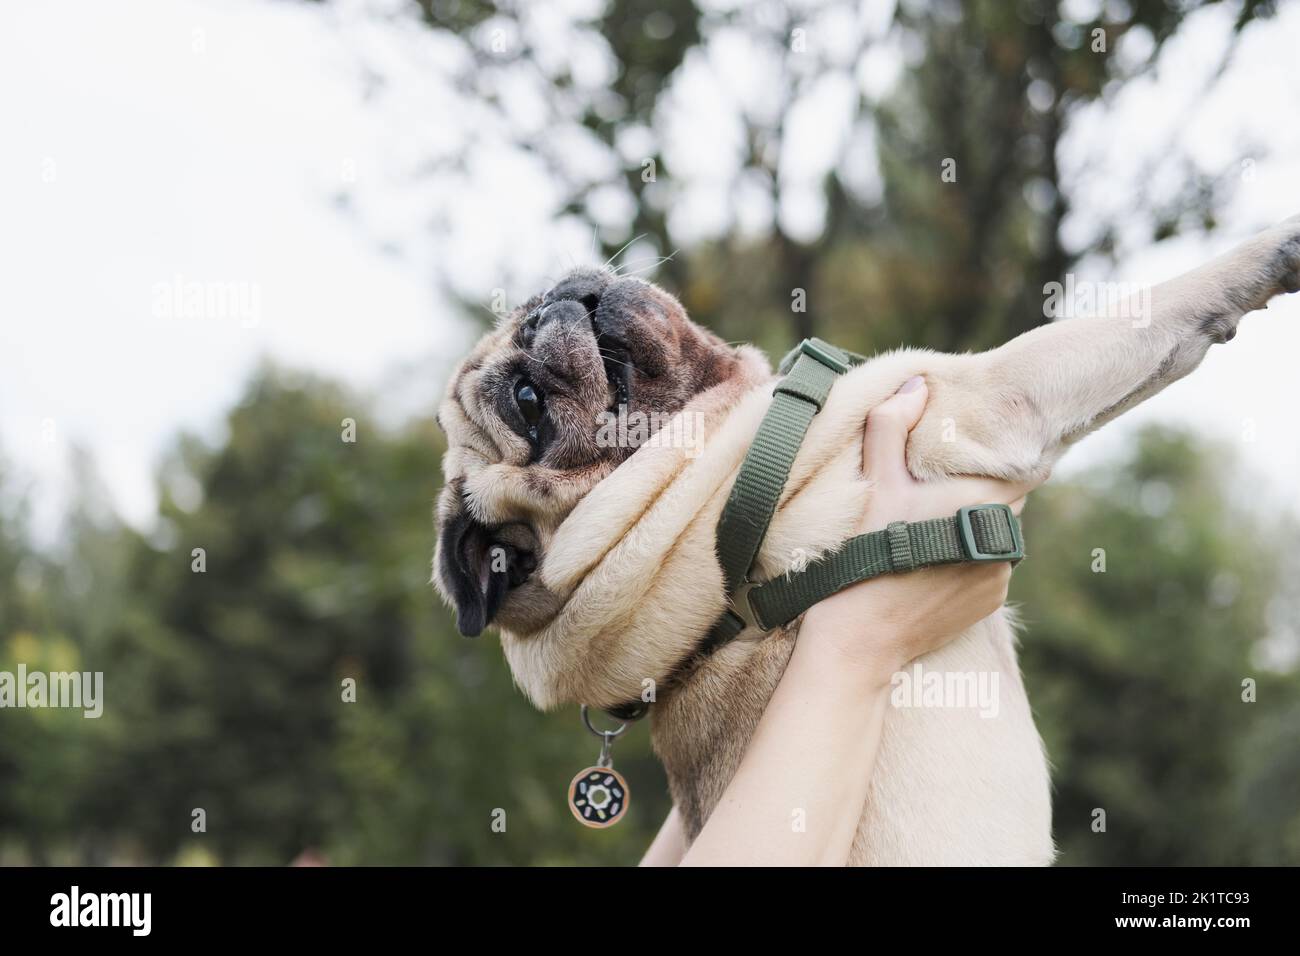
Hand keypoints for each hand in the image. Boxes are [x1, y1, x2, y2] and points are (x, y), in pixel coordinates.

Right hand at [799, 376, 1040, 681]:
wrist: (861, 638)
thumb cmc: (864, 553)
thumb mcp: (873, 481)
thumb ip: (892, 426)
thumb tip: (916, 384)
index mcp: (986, 498)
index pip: (1019, 463)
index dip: (998, 454)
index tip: (972, 454)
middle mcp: (1006, 536)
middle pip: (1006, 497)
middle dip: (979, 489)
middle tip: (936, 490)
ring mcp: (1002, 574)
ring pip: (997, 532)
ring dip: (974, 525)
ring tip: (930, 528)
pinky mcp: (992, 603)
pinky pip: (990, 567)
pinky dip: (969, 560)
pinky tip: (932, 563)